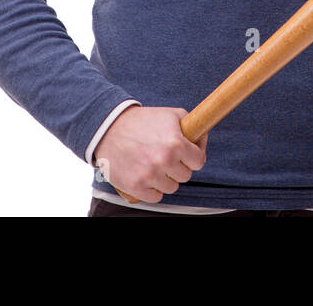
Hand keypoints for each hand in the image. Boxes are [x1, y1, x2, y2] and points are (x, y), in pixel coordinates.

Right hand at [91, 105, 207, 202]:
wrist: (109, 128)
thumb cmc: (143, 121)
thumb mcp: (171, 115)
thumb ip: (192, 126)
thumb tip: (202, 140)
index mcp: (175, 143)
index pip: (199, 162)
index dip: (193, 156)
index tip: (186, 154)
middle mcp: (163, 161)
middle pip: (185, 176)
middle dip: (178, 167)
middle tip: (166, 156)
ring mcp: (149, 176)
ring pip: (171, 187)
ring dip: (166, 178)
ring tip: (154, 164)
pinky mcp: (135, 187)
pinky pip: (156, 197)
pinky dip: (153, 189)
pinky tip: (146, 174)